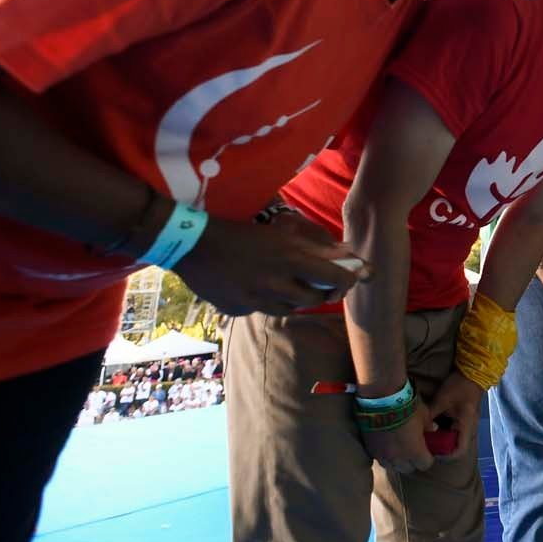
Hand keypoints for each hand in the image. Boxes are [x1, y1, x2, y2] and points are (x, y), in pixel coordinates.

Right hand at [174, 210, 370, 315]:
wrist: (191, 243)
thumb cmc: (241, 231)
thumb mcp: (281, 232)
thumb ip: (315, 244)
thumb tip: (347, 253)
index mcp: (291, 258)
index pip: (336, 278)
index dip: (349, 281)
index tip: (351, 279)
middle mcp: (276, 283)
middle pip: (316, 298)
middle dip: (322, 291)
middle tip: (321, 283)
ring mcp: (256, 300)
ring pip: (291, 308)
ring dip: (296, 298)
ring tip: (288, 283)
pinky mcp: (238, 310)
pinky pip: (263, 310)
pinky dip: (268, 302)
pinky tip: (258, 287)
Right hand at [360, 399, 433, 473]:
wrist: (380, 398)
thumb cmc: (406, 405)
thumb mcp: (424, 414)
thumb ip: (428, 425)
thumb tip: (433, 430)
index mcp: (415, 452)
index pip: (425, 465)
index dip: (427, 458)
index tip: (427, 450)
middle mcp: (398, 458)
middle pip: (408, 469)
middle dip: (412, 461)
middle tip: (413, 449)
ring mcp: (382, 455)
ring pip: (392, 466)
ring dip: (397, 460)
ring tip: (399, 449)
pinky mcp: (370, 449)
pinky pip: (379, 459)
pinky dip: (384, 455)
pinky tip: (386, 445)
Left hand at [426, 371, 482, 460]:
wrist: (472, 372)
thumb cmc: (459, 387)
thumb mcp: (442, 400)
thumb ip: (430, 415)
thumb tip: (416, 428)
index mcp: (466, 426)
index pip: (459, 451)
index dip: (444, 456)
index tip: (431, 451)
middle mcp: (469, 428)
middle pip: (455, 447)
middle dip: (440, 448)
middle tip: (425, 444)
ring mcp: (467, 424)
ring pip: (454, 439)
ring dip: (442, 439)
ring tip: (427, 436)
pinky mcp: (464, 418)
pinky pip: (454, 431)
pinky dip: (444, 431)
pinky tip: (434, 426)